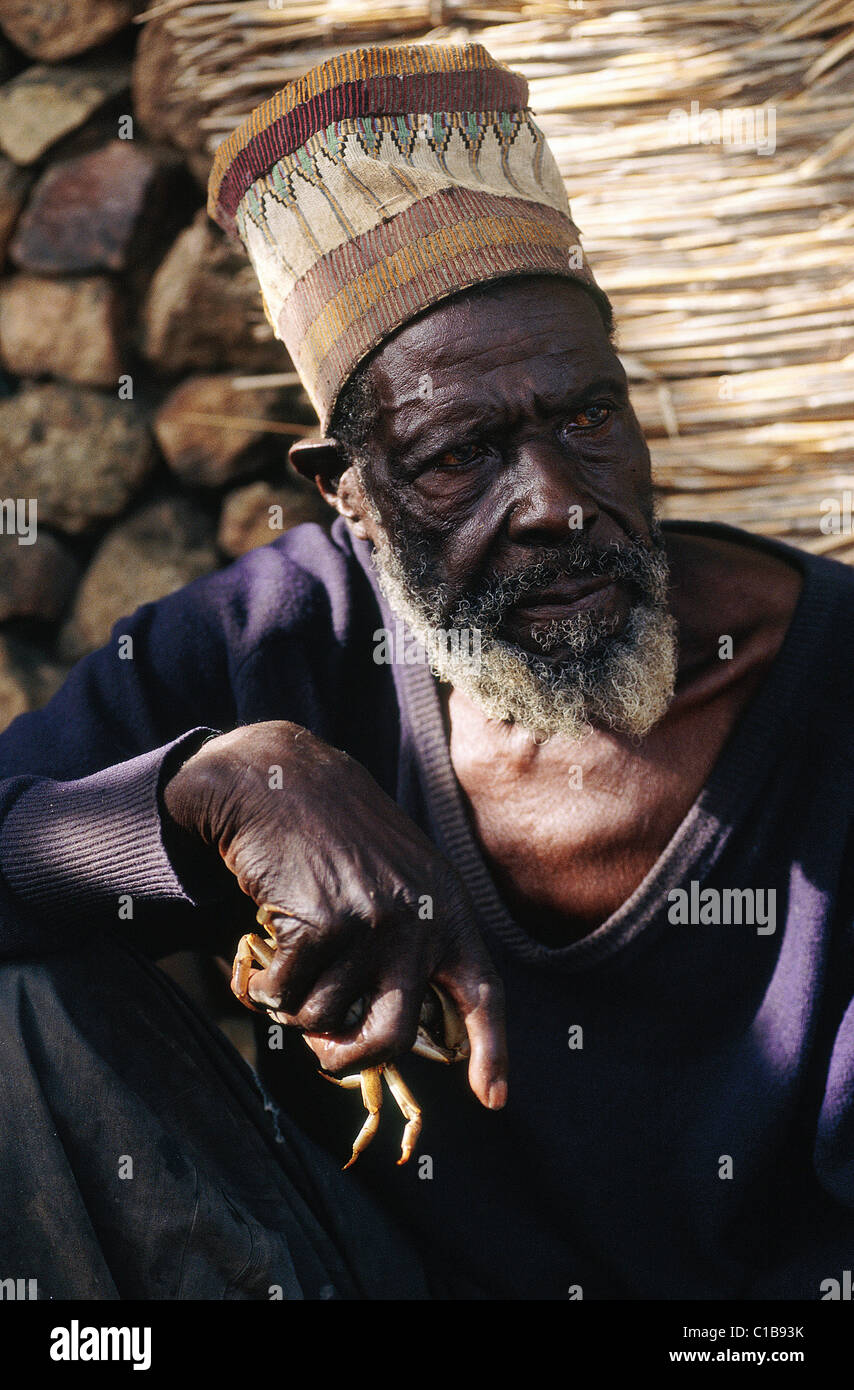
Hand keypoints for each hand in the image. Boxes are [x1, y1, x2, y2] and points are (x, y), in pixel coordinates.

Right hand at [163, 721, 506, 1108]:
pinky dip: (264, 985)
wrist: (280, 781)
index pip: (483, 994)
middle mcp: (418, 924)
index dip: (491, 1051)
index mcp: (447, 912)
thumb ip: (409, 941)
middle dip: (347, 1055)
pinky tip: (265, 944)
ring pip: (323, 1021)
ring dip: (294, 1004)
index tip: (493, 1100)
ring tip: (291, 958)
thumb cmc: (336, 835)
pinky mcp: (320, 926)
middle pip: (393, 1038)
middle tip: (322, 1047)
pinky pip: (283, 998)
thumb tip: (384, 1034)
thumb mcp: (401, 876)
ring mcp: (372, 925)